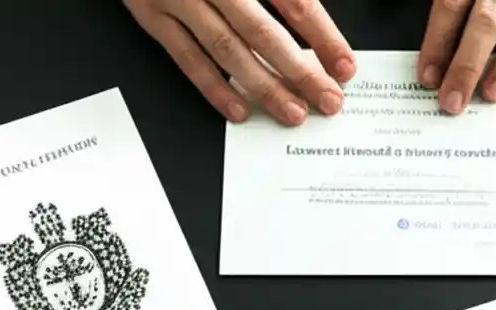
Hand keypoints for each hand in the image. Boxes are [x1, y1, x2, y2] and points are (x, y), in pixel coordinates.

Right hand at [123, 0, 354, 125]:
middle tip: (327, 101)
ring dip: (263, 86)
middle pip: (264, 32)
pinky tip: (240, 109)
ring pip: (228, 49)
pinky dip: (214, 87)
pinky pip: (186, 57)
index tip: (345, 66)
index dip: (324, 37)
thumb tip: (310, 19)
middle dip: (301, 71)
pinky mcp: (150, 14)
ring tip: (291, 112)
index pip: (295, 1)